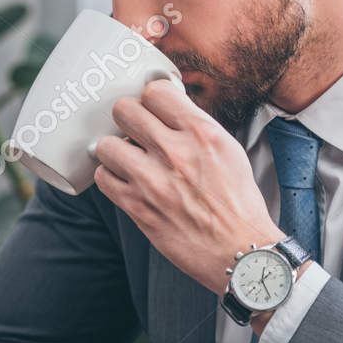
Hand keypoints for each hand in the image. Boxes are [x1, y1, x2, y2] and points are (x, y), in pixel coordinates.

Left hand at [93, 78, 282, 294]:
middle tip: (135, 132)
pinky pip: (103, 178)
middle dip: (128, 119)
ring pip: (107, 144)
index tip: (152, 109)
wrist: (239, 251)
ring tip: (128, 160)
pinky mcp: (137, 207)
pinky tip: (125, 182)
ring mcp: (152, 180)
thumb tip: (169, 112)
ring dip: (116, 151)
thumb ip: (196, 128)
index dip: (151, 99)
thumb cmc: (238, 205)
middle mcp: (174, 151)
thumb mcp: (229, 151)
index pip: (155, 91)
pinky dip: (111, 178)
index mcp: (202, 133)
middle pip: (124, 110)